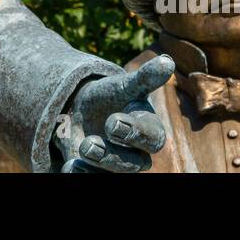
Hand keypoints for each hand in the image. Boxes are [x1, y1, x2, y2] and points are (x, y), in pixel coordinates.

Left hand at [54, 55, 173, 172]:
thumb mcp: (123, 85)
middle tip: (89, 143)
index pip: (152, 137)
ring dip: (97, 166)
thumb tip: (168, 60)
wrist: (82, 111)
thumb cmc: (110, 97)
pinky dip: (81, 174)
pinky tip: (71, 165)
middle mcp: (137, 153)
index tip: (111, 122)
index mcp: (148, 129)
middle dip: (112, 155)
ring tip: (81, 150)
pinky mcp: (98, 173)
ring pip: (115, 174)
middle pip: (134, 164)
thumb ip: (144, 77)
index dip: (134, 132)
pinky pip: (93, 179)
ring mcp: (117, 165)